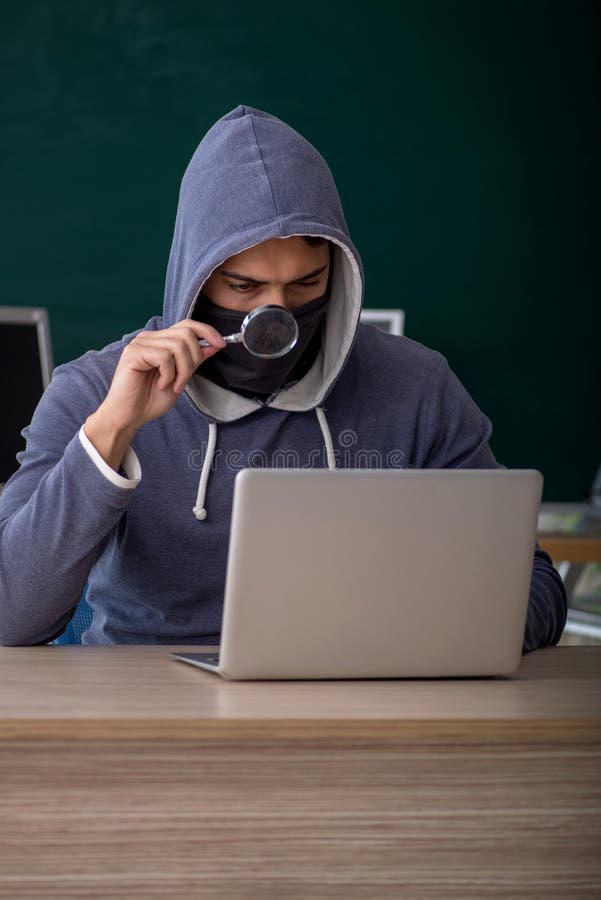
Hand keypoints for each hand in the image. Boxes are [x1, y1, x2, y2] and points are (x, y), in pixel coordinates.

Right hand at [84, 319, 224, 469]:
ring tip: (173, 385)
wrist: (129, 416)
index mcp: (160, 341)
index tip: (221, 344)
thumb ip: (193, 361)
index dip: (207, 331)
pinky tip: (161, 384)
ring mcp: (140, 343)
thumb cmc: (149, 400)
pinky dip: (169, 374)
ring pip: (177, 346)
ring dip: (182, 371)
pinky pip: (164, 357)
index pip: (187, 325)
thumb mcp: (180, 378)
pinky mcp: (133, 353)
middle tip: (184, 380)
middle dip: (194, 359)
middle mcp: (149, 338)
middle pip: (186, 333)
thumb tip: (213, 345)